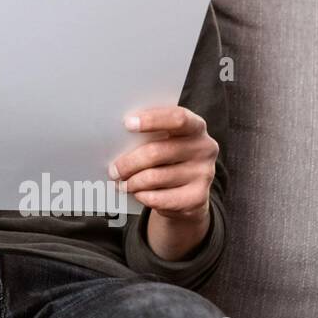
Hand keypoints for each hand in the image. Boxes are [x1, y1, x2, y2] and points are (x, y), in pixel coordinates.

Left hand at [108, 105, 216, 222]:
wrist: (187, 191)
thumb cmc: (167, 157)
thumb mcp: (163, 140)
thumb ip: (148, 134)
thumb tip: (116, 138)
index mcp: (196, 126)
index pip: (178, 118)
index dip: (152, 120)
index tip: (127, 123)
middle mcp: (204, 148)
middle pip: (157, 152)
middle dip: (129, 162)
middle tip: (114, 170)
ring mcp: (204, 174)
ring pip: (155, 177)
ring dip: (132, 182)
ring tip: (122, 183)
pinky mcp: (198, 197)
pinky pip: (160, 198)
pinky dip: (143, 196)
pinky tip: (137, 193)